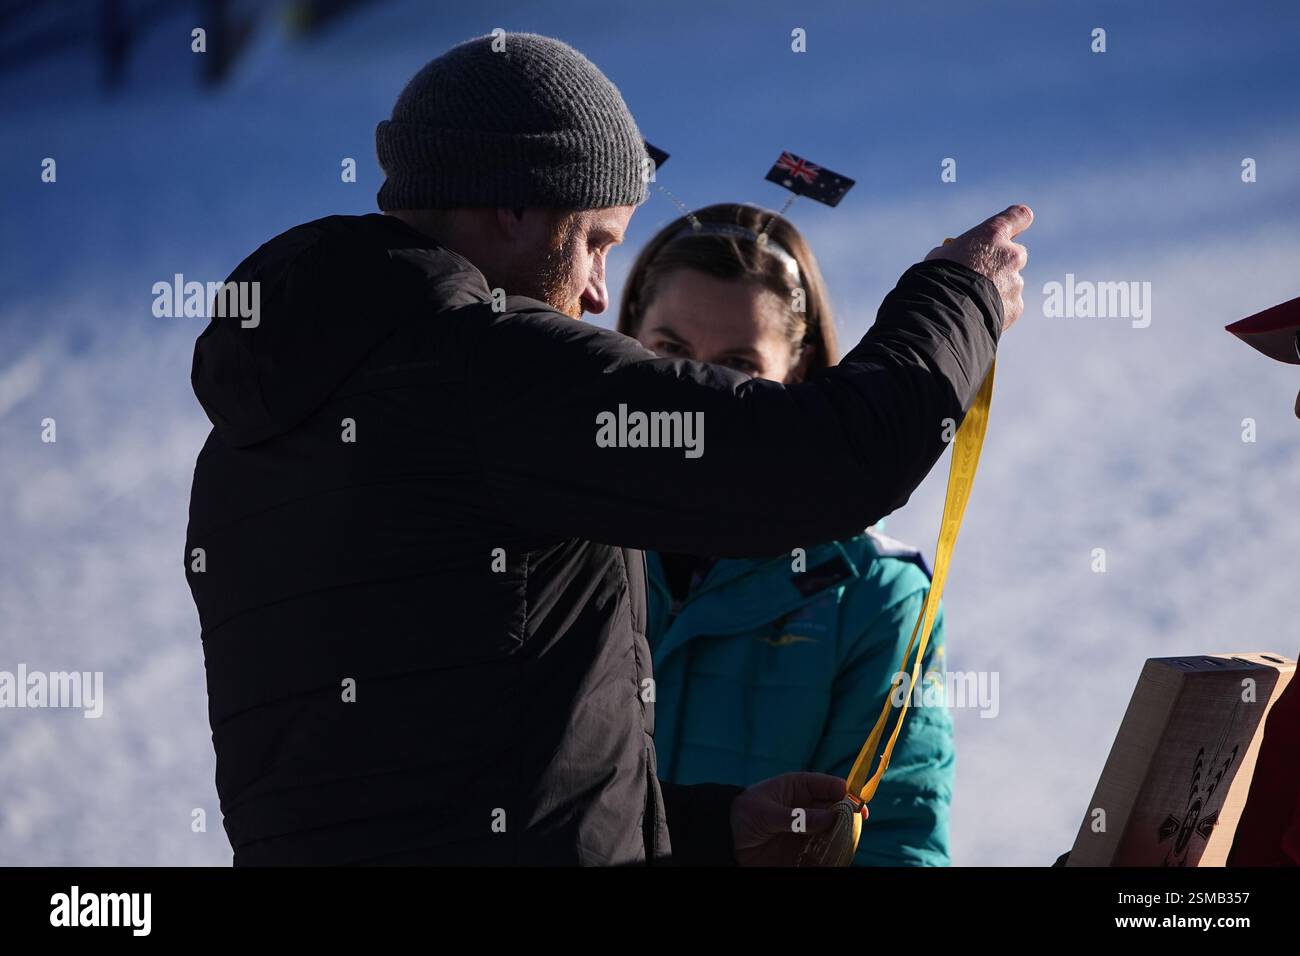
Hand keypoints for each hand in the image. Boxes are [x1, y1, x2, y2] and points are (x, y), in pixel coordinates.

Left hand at [729, 772, 864, 865]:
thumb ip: (796, 816)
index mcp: (799, 787)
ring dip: (841, 841)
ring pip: (834, 834)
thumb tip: (830, 816)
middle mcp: (807, 807)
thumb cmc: (742, 815)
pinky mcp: (802, 850)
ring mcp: (807, 830)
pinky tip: (832, 861)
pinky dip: (830, 858)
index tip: (858, 805)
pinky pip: (822, 854)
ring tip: (843, 849)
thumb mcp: (766, 813)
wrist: (723, 839)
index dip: (847, 793)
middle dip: (848, 820)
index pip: (829, 786)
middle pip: (837, 812)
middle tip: (853, 831)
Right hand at [925, 204, 1033, 330]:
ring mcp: (1015, 282)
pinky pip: (1008, 306)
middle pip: (1015, 254)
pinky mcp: (1015, 306)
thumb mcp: (942, 256)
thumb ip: (960, 251)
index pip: (1019, 216)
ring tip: (971, 301)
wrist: (943, 313)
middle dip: (1002, 264)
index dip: (1017, 223)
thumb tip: (959, 257)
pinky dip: (997, 309)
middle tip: (982, 276)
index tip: (1015, 228)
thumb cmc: (935, 280)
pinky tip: (976, 314)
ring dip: (997, 290)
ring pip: (1010, 283)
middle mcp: (1010, 254)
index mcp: (992, 235)